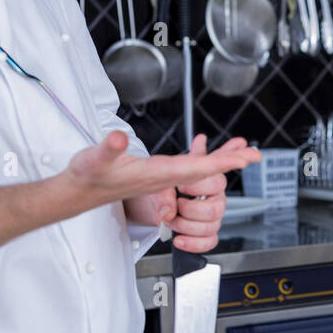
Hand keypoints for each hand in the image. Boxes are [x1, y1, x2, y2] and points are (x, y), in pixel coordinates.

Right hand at [66, 131, 259, 242]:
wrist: (77, 194)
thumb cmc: (86, 178)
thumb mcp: (93, 160)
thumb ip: (107, 149)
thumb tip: (119, 137)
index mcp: (153, 175)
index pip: (193, 169)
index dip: (219, 163)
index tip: (241, 159)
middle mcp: (162, 179)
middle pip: (204, 171)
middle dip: (230, 162)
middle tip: (255, 155)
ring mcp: (161, 179)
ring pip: (198, 170)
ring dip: (222, 161)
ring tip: (244, 153)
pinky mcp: (157, 177)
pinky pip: (188, 169)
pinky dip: (205, 161)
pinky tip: (213, 154)